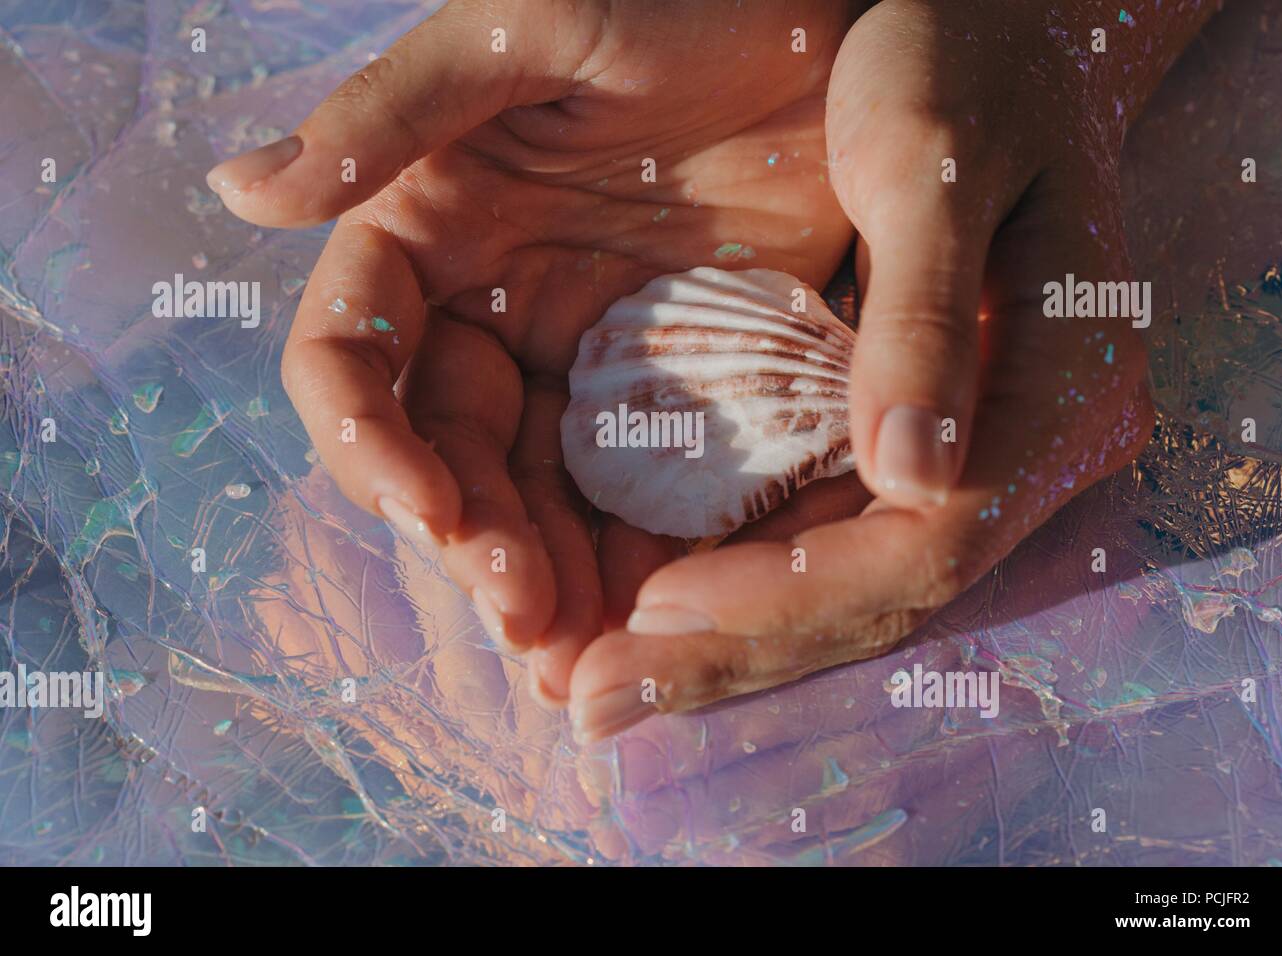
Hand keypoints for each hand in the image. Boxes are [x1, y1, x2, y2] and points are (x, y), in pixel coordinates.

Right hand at [208, 0, 861, 704]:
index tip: (426, 510)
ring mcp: (585, 348)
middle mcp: (494, 302)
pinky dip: (635, 548)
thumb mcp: (525, 32)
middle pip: (446, 452)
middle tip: (525, 618)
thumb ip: (393, 116)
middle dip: (472, 538)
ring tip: (576, 653)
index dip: (368, 445)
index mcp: (431, 229)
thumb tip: (237, 190)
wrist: (840, 2)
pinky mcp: (679, 375)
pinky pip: (639, 479)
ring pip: (536, 488)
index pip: (352, 361)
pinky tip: (654, 610)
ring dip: (544, 573)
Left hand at [564, 0, 1216, 741]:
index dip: (790, 594)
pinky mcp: (904, 437)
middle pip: (872, 593)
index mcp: (1057, 392)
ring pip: (838, 583)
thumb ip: (926, 315)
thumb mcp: (934, 162)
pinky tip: (641, 599)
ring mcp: (964, 451)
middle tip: (596, 701)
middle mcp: (1017, 448)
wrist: (994, 30)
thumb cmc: (969, 61)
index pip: (922, 544)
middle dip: (732, 651)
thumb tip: (912, 474)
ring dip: (719, 638)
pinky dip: (732, 578)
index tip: (654, 608)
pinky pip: (818, 533)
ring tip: (600, 677)